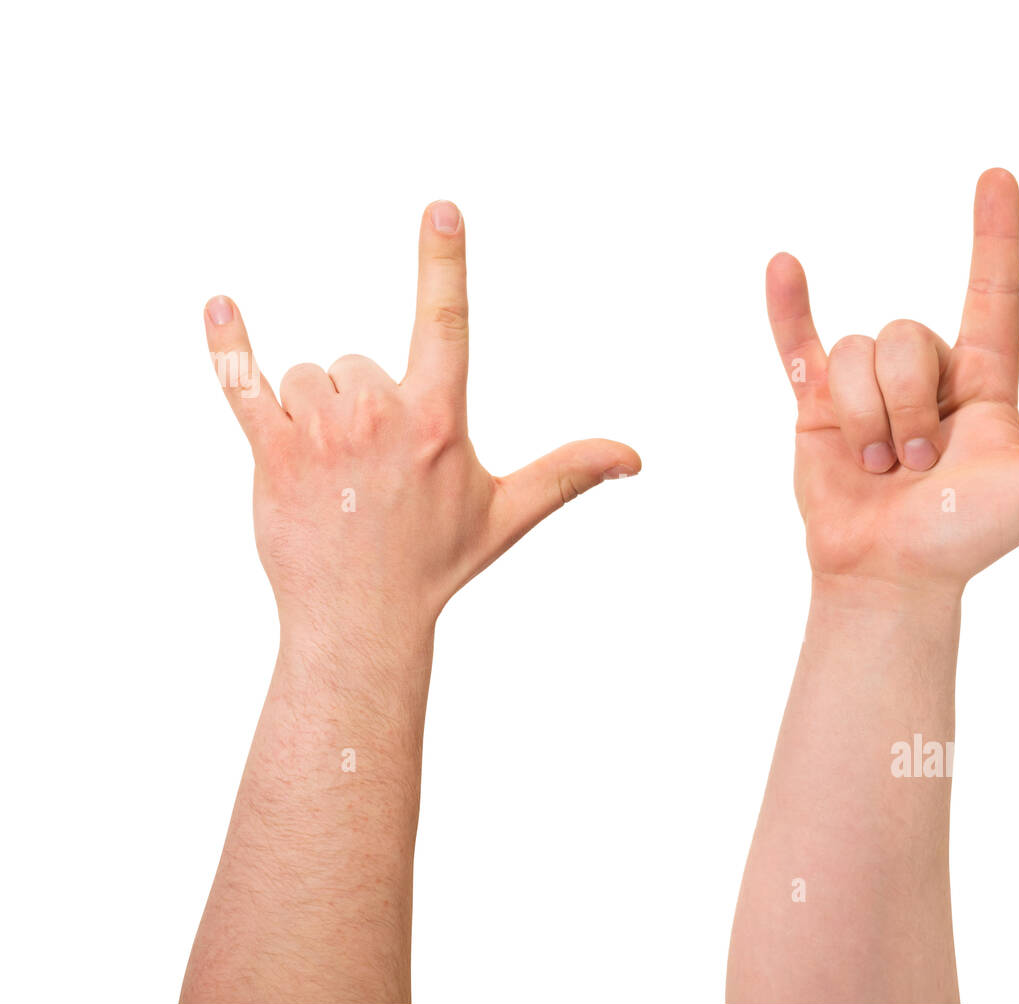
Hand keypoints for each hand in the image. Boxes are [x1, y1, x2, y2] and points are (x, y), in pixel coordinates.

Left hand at [206, 200, 639, 636]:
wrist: (361, 619)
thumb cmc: (436, 563)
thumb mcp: (509, 514)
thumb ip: (569, 472)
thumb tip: (635, 458)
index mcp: (438, 421)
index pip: (446, 321)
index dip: (444, 261)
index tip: (441, 206)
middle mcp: (381, 417)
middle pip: (356, 365)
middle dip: (361, 404)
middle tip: (369, 473)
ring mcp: (323, 433)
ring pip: (308, 378)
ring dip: (315, 414)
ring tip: (331, 476)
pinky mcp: (274, 452)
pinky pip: (244, 383)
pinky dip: (230, 346)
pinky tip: (221, 308)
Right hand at [765, 169, 1018, 596]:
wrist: (887, 575)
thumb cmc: (965, 539)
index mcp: (983, 384)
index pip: (995, 295)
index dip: (996, 237)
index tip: (997, 177)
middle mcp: (928, 377)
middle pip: (906, 335)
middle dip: (905, 403)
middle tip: (914, 466)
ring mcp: (869, 389)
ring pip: (856, 353)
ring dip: (863, 416)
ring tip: (877, 467)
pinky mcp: (816, 407)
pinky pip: (800, 346)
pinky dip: (787, 310)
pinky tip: (783, 266)